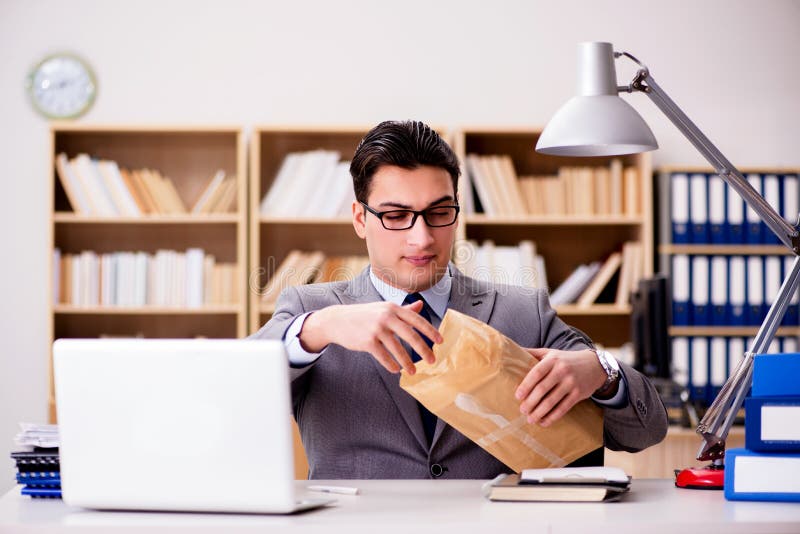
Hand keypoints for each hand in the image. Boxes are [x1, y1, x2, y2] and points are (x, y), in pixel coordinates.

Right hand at [298, 300, 441, 374]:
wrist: (337, 320)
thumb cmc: (363, 315)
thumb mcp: (383, 308)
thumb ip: (403, 309)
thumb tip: (420, 305)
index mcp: (392, 308)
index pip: (416, 320)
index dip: (430, 331)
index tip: (440, 341)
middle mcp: (386, 317)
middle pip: (411, 335)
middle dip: (424, 349)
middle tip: (432, 360)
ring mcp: (376, 329)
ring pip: (398, 349)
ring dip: (407, 362)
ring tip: (414, 371)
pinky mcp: (367, 341)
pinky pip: (383, 356)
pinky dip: (391, 365)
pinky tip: (396, 370)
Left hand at [514, 348, 606, 426]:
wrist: (594, 365)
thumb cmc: (566, 360)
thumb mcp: (550, 352)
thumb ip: (532, 353)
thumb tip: (511, 351)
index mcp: (552, 360)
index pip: (536, 373)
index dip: (526, 385)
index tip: (518, 396)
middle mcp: (562, 371)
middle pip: (542, 389)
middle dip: (530, 402)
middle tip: (522, 410)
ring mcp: (571, 383)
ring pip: (552, 401)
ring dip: (539, 412)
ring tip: (530, 418)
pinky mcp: (578, 394)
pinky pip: (563, 408)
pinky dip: (553, 417)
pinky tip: (544, 421)